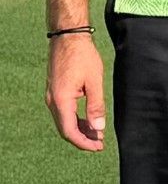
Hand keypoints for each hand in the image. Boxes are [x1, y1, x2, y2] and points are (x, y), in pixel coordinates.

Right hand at [45, 33, 105, 150]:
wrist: (68, 36)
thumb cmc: (82, 55)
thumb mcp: (94, 81)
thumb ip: (96, 106)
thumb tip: (98, 128)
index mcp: (61, 100)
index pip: (69, 131)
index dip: (84, 143)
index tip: (98, 147)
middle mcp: (52, 100)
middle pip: (65, 129)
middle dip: (82, 139)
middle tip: (100, 144)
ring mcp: (52, 96)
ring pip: (64, 121)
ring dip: (79, 130)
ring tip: (97, 134)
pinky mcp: (55, 91)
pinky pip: (63, 112)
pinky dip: (75, 120)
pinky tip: (88, 121)